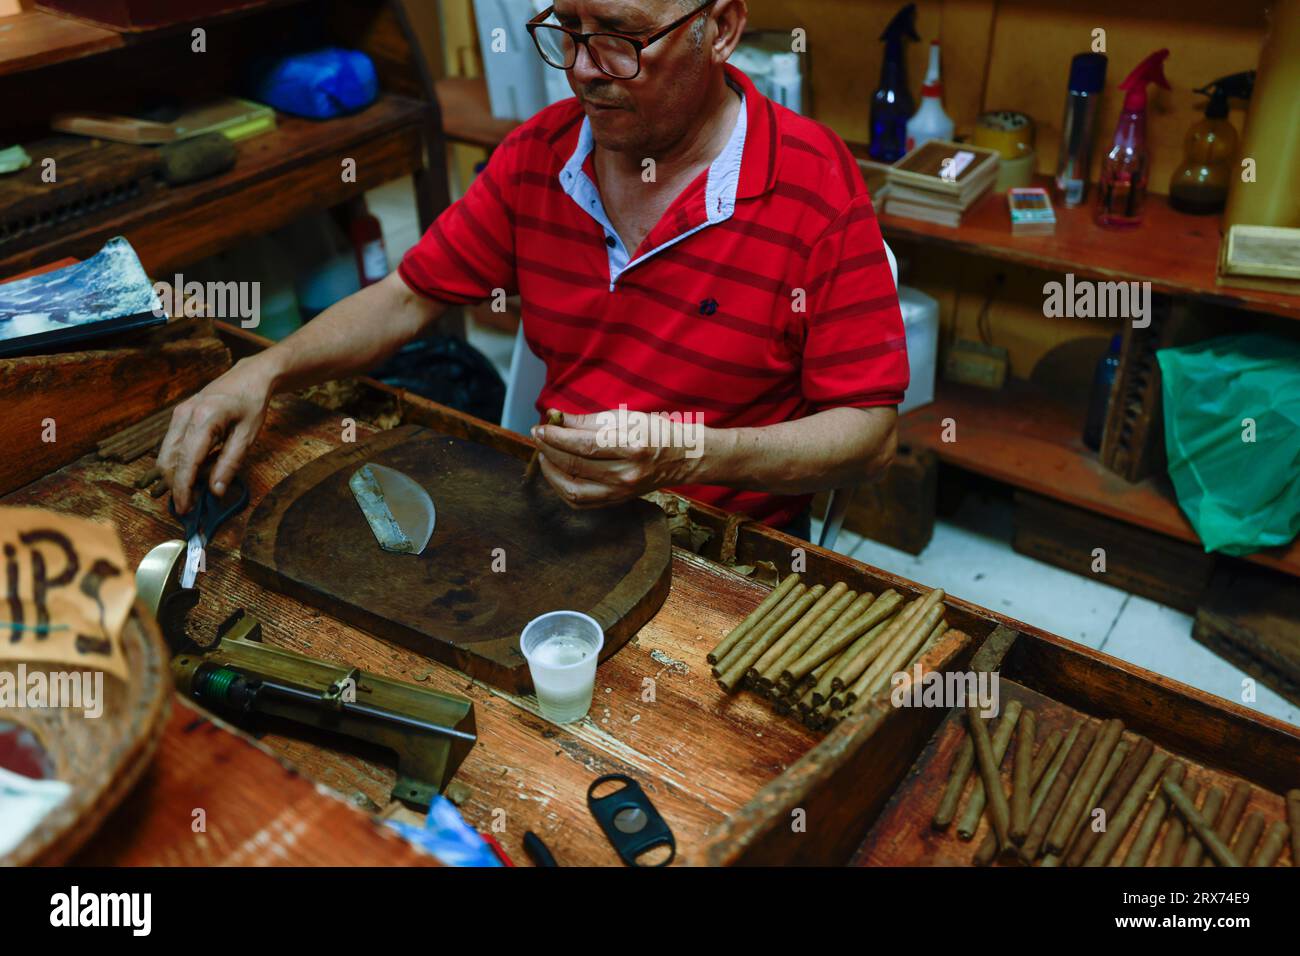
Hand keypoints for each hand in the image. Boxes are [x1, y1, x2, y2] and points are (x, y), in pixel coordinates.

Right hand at [158, 358, 272, 513]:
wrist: (249, 376)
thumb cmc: (252, 404)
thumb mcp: (248, 436)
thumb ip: (230, 463)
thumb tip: (215, 492)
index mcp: (204, 418)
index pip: (186, 461)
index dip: (183, 488)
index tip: (185, 509)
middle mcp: (184, 414)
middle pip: (169, 459)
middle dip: (175, 486)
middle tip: (190, 507)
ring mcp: (179, 413)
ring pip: (165, 454)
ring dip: (174, 476)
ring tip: (192, 493)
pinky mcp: (179, 415)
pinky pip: (171, 445)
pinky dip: (178, 463)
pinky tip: (194, 473)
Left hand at [533, 410, 706, 507]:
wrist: (683, 458)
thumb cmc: (654, 432)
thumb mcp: (625, 418)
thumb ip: (588, 421)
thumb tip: (556, 419)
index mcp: (632, 447)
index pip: (583, 445)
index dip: (556, 436)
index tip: (541, 427)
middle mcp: (627, 474)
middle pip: (575, 465)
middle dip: (549, 449)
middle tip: (538, 435)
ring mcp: (621, 492)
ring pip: (572, 489)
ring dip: (551, 471)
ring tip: (544, 453)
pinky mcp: (617, 502)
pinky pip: (580, 502)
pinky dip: (562, 487)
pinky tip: (557, 471)